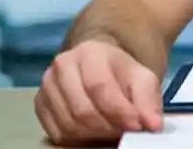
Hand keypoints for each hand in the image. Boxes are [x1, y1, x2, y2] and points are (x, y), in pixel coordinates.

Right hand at [34, 38, 163, 144]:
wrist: (96, 62)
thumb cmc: (120, 71)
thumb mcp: (142, 77)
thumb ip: (148, 98)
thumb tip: (153, 124)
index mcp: (88, 53)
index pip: (100, 86)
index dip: (119, 110)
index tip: (138, 125)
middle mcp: (61, 67)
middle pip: (83, 110)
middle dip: (109, 126)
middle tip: (127, 131)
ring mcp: (46, 87)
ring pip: (69, 125)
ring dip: (96, 135)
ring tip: (114, 131)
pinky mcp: (39, 106)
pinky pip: (57, 133)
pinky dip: (79, 139)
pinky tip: (96, 133)